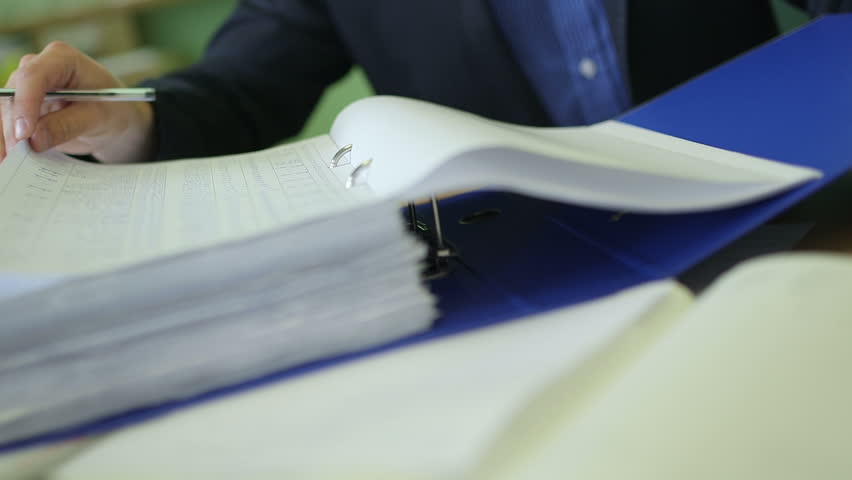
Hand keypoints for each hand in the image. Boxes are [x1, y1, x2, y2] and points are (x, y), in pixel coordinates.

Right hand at [0, 41, 153, 163]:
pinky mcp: (21, 106)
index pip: (33, 76)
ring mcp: (26, 86)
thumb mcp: (97, 118)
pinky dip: (5, 140)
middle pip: (13, 94)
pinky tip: (6, 159)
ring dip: (4, 136)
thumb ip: (67, 126)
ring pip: (5, 110)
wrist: (113, 117)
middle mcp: (37, 67)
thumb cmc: (111, 109)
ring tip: (8, 162)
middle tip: (15, 155)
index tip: (24, 133)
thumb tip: (34, 140)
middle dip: (13, 126)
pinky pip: (7, 121)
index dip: (25, 103)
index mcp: (61, 58)